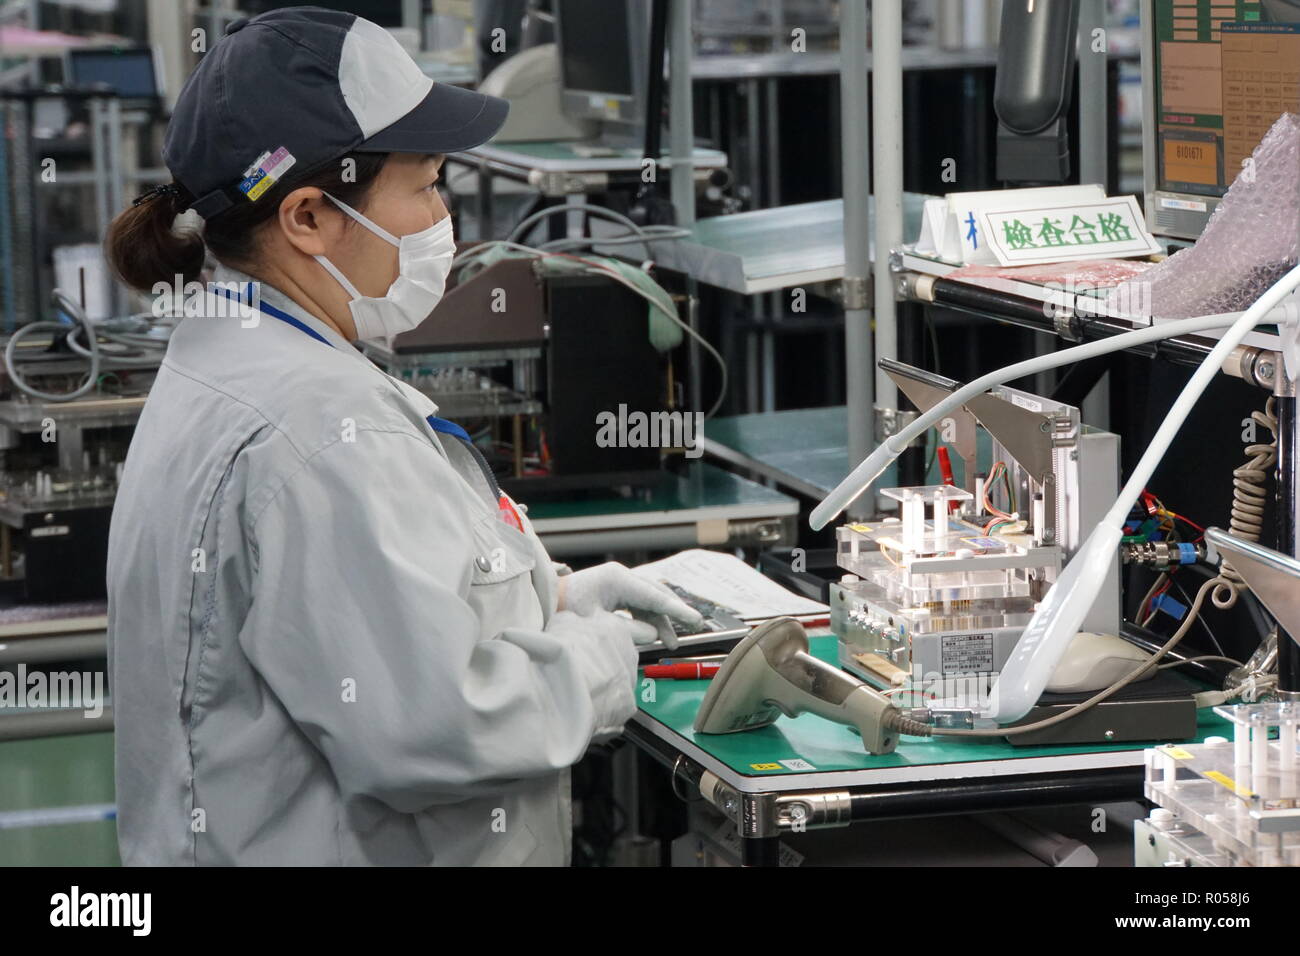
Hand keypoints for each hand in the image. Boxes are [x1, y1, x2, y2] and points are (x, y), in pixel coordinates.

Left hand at [557, 562, 703, 648]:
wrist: (545, 602)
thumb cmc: (565, 611)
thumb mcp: (597, 624)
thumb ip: (627, 630)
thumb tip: (654, 634)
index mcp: (617, 579)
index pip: (653, 596)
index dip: (676, 610)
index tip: (695, 621)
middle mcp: (622, 576)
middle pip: (656, 595)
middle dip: (674, 614)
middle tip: (694, 629)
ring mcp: (620, 582)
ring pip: (650, 601)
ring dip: (661, 620)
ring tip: (671, 643)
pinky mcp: (617, 591)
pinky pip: (640, 605)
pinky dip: (649, 619)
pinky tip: (656, 636)